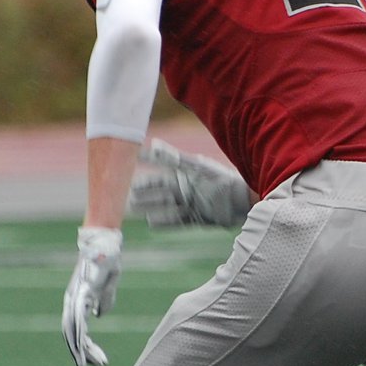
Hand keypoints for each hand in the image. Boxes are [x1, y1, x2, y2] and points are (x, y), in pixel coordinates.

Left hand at [62, 226, 122, 365]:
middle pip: (71, 332)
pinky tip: (84, 347)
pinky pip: (78, 318)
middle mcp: (72, 300)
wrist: (106, 242)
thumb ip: (104, 300)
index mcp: (78, 299)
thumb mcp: (108, 284)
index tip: (94, 359)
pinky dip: (80, 335)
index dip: (83, 345)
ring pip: (72, 330)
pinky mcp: (81, 294)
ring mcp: (74, 297)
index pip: (77, 328)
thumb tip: (99, 316)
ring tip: (86, 365)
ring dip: (79, 349)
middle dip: (79, 352)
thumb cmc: (107, 259)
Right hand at [129, 139, 252, 227]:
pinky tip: (150, 222)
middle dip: (143, 190)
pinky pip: (176, 220)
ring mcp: (190, 203)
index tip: (129, 159)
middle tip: (125, 192)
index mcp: (185, 172)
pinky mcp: (196, 217)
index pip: (160, 166)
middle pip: (158, 189)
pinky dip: (164, 221)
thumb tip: (153, 143)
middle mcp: (185, 187)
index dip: (145, 162)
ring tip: (133, 208)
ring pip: (164, 205)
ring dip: (149, 206)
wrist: (241, 201)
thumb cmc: (219, 179)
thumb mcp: (195, 167)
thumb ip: (173, 157)